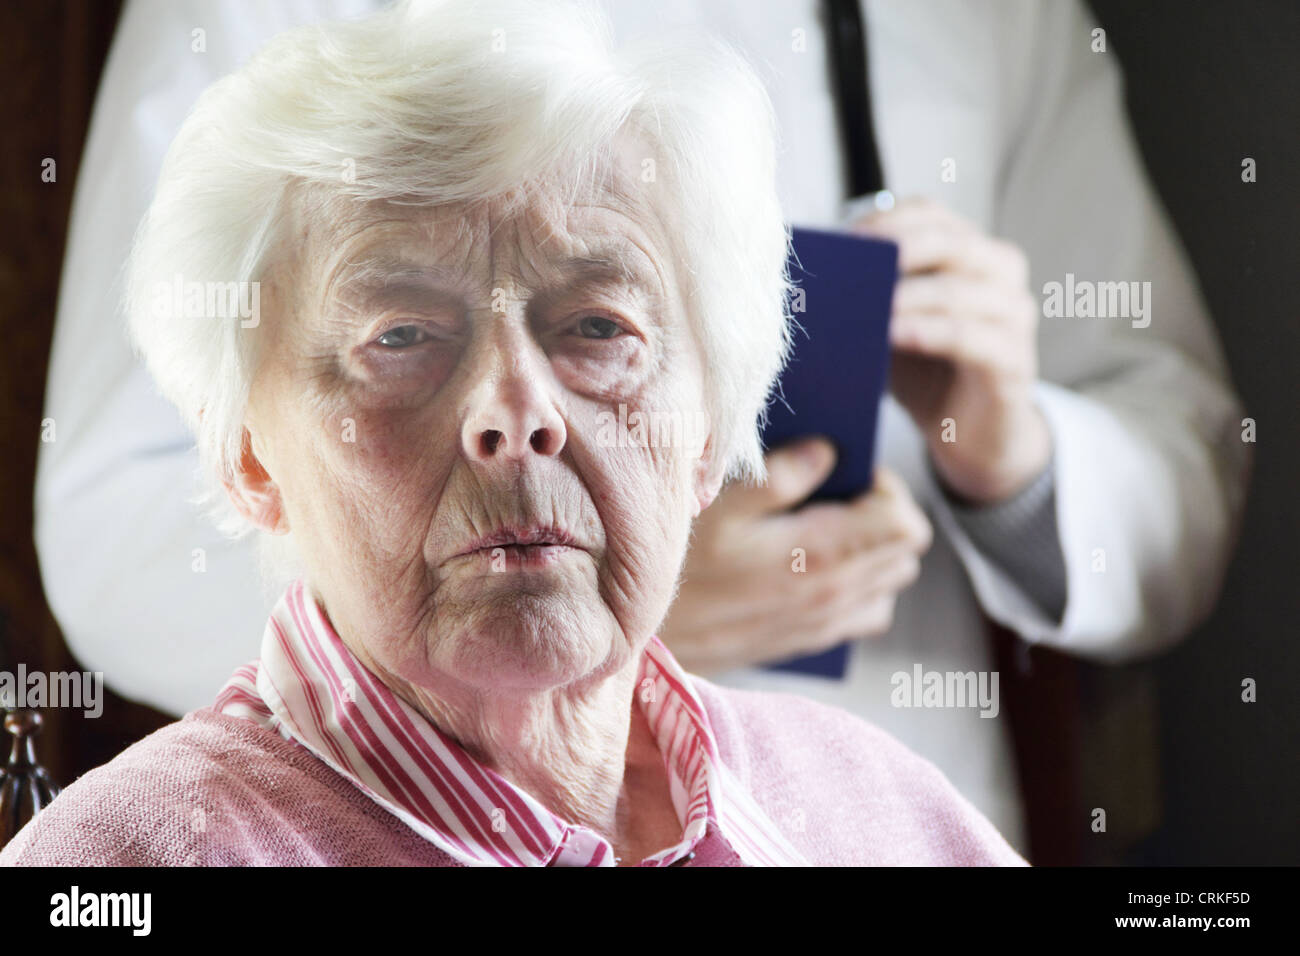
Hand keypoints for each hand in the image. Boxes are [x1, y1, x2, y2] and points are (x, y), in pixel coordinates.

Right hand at [658, 438, 932, 674]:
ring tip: (826, 529)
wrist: (643, 637)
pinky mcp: (803, 643)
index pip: (906, 522)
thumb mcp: (720, 501)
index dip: (886, 488)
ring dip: (872, 553)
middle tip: (833, 495)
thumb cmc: (674, 565)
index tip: (846, 472)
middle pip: (905, 554)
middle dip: (882, 516)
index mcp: (822, 555)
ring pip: (888, 586)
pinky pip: (862, 615)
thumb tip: (826, 454)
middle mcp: (833, 596)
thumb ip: (782, 474)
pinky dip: (856, 587)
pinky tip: (812, 566)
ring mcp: (821, 626)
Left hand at [852, 197, 1050, 503]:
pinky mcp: (1014, 362)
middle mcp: (1000, 274)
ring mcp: (1013, 317)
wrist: (972, 435)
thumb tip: (817, 273)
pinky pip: (973, 339)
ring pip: (962, 291)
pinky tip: (895, 336)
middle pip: (952, 243)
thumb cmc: (928, 371)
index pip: (932, 215)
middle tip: (855, 262)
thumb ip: (871, 293)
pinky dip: (931, 333)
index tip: (844, 238)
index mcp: (970, 251)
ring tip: (869, 304)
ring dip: (911, 295)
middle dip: (900, 247)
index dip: (887, 220)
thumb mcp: (893, 323)